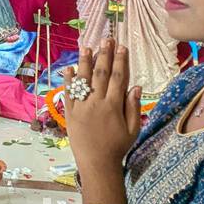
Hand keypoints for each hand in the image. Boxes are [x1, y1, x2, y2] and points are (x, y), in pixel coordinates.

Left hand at [61, 41, 141, 182]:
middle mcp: (96, 103)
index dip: (120, 61)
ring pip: (83, 80)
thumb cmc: (117, 147)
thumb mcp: (132, 129)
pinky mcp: (69, 113)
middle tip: (106, 40)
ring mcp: (81, 107)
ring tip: (86, 47)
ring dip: (84, 62)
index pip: (118, 78)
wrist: (96, 163)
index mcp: (113, 106)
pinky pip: (68, 93)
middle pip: (100, 74)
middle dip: (104, 55)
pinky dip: (68, 80)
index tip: (121, 47)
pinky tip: (69, 68)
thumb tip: (135, 86)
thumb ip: (133, 107)